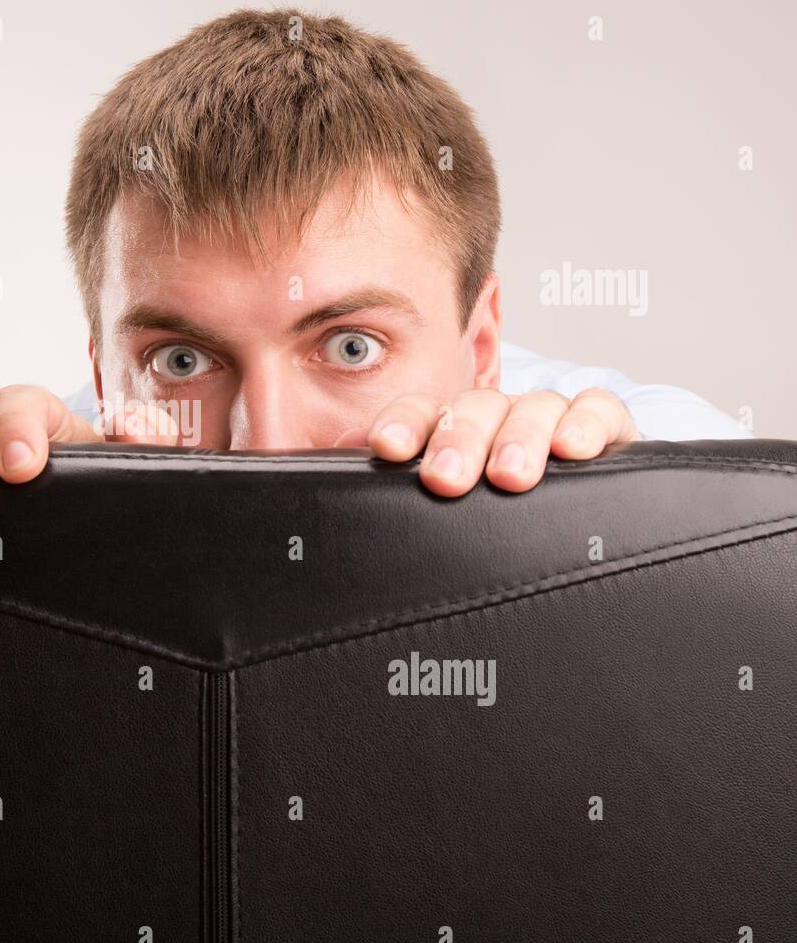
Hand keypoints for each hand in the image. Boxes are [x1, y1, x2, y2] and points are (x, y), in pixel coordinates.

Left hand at [336, 387, 640, 496]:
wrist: (581, 536)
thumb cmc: (493, 522)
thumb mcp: (440, 520)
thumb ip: (394, 509)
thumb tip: (340, 510)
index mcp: (451, 433)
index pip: (421, 414)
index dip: (403, 424)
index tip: (388, 448)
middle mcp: (497, 419)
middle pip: (473, 410)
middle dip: (458, 440)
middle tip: (446, 479)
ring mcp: (548, 420)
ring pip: (532, 406)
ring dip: (518, 438)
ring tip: (508, 476)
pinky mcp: (602, 428)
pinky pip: (597, 408)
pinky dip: (585, 423)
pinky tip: (573, 448)